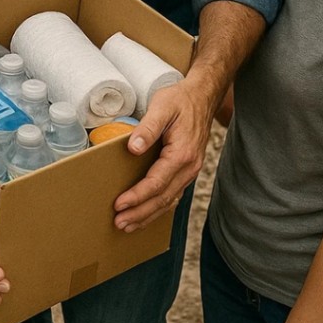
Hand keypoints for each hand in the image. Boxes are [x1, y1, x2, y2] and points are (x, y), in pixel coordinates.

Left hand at [112, 80, 208, 231]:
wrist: (203, 96)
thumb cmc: (181, 100)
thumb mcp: (162, 106)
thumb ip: (148, 128)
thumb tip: (133, 148)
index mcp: (183, 153)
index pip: (157, 183)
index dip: (137, 196)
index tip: (119, 204)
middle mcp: (189, 166)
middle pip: (163, 198)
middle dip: (140, 213)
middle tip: (118, 223)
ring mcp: (190, 170)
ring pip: (169, 200)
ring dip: (148, 215)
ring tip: (128, 225)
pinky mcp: (187, 170)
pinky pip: (173, 194)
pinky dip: (158, 208)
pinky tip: (146, 214)